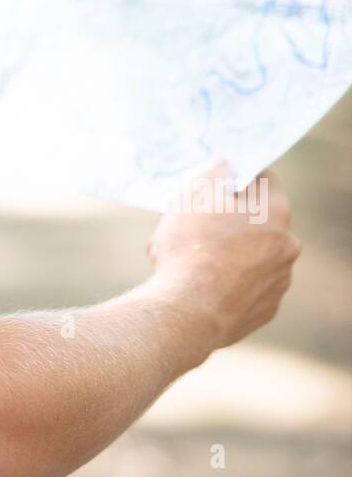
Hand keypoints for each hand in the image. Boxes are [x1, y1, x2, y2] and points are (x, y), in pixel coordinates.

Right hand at [146, 160, 301, 356]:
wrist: (188, 311)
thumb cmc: (191, 247)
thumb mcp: (194, 194)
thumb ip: (215, 173)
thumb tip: (225, 165)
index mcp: (275, 210)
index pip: (262, 180)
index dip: (235, 180)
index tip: (213, 188)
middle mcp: (287, 244)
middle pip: (259, 219)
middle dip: (232, 218)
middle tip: (198, 223)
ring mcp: (279, 280)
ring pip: (254, 254)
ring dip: (232, 251)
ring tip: (195, 259)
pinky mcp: (266, 309)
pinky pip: (248, 285)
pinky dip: (231, 281)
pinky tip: (205, 284)